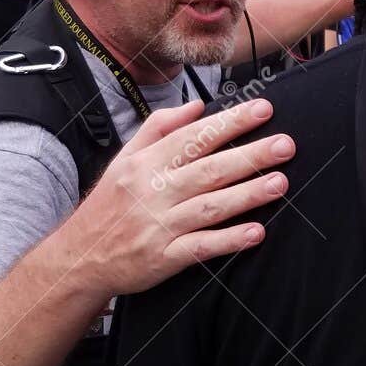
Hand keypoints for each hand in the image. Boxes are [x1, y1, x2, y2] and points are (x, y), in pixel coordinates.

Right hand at [58, 97, 292, 299]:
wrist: (79, 257)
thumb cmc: (108, 205)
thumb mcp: (124, 158)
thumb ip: (159, 128)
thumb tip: (198, 106)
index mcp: (145, 163)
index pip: (194, 137)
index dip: (230, 123)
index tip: (263, 110)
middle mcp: (153, 192)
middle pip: (208, 169)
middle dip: (250, 155)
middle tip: (286, 144)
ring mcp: (159, 226)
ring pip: (209, 206)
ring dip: (247, 195)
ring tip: (280, 183)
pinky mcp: (163, 258)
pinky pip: (200, 248)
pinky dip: (228, 240)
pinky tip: (255, 233)